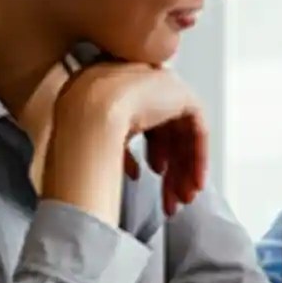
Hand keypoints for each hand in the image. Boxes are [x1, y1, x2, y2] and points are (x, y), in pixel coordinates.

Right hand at [53, 63, 206, 216]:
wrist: (89, 111)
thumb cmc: (83, 123)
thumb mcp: (105, 141)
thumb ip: (124, 152)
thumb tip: (136, 171)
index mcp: (126, 90)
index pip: (148, 125)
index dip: (153, 155)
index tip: (152, 178)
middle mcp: (149, 86)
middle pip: (169, 132)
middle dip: (172, 168)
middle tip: (172, 195)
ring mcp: (167, 87)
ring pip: (185, 134)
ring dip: (185, 168)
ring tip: (181, 196)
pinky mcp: (183, 95)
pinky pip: (198, 130)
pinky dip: (198, 157)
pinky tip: (194, 181)